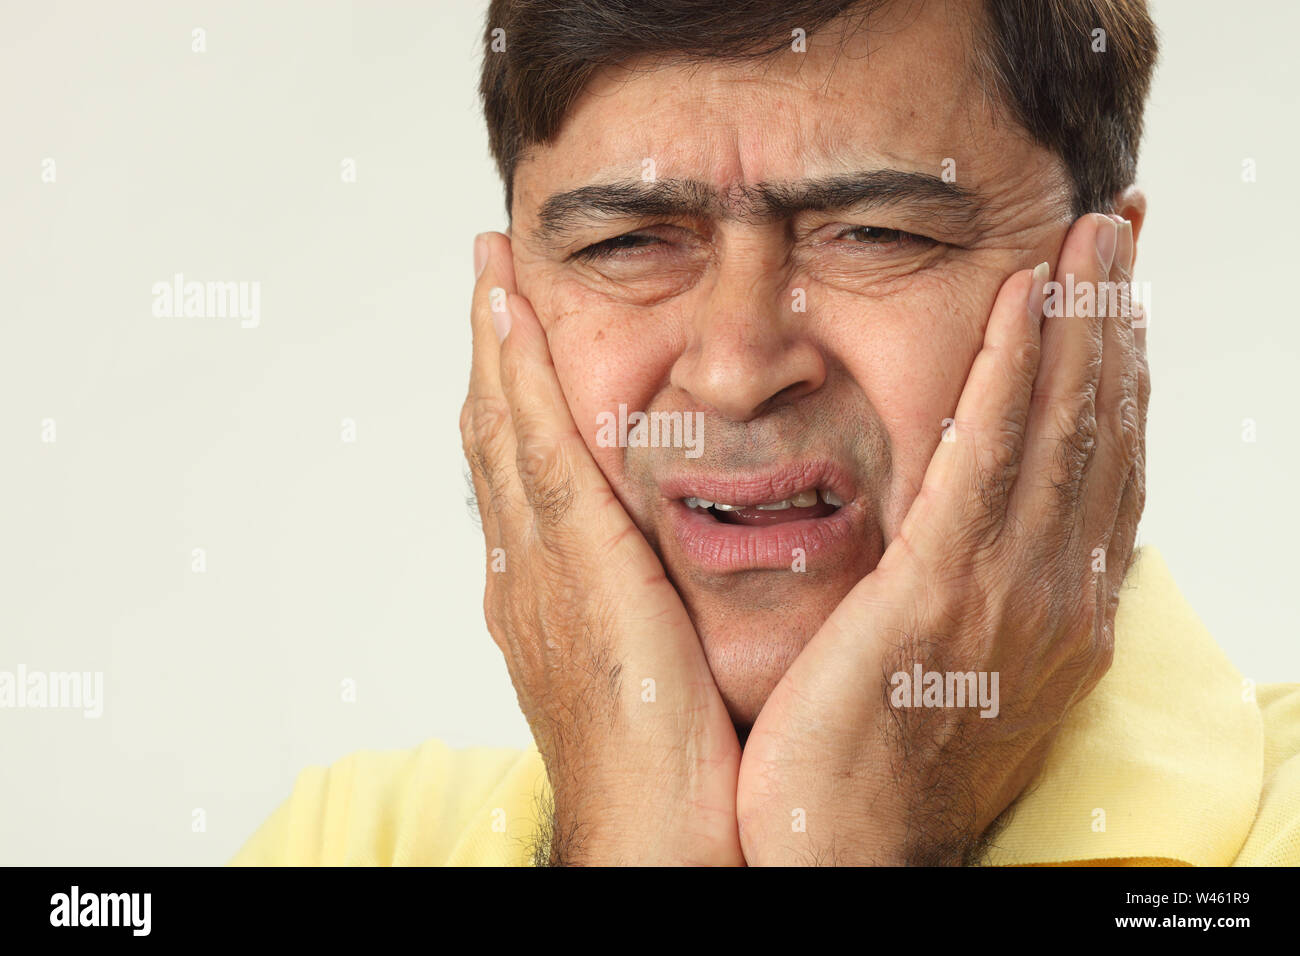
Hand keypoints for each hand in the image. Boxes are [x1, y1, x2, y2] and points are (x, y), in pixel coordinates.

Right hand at [460, 232, 743, 864]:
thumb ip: (664, 605)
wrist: (656, 832)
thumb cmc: (674, 768)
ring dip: (493, 345)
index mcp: (551, 596)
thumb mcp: (664, 666)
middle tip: (487, 278)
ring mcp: (535, 564)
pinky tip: (508, 314)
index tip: (517, 338)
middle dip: (489, 357)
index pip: (526, 477)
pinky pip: (532, 449)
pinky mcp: (568, 564)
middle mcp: (527, 572)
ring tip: (488, 269)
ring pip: (502, 430)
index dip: (514, 402)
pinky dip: (513, 377)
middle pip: (496, 441)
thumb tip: (690, 566)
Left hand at [735, 212, 1147, 864]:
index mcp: (1058, 615)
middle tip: (1117, 226)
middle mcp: (1056, 598)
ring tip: (1088, 232)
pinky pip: (986, 461)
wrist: (843, 862)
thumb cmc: (877, 771)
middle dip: (1114, 322)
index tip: (1113, 294)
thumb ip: (979, 595)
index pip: (1102, 469)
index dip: (1116, 373)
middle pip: (1101, 433)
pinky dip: (1015, 372)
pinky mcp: (938, 596)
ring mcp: (1009, 597)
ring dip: (1079, 321)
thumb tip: (980, 535)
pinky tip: (1025, 300)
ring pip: (1062, 430)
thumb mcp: (956, 674)